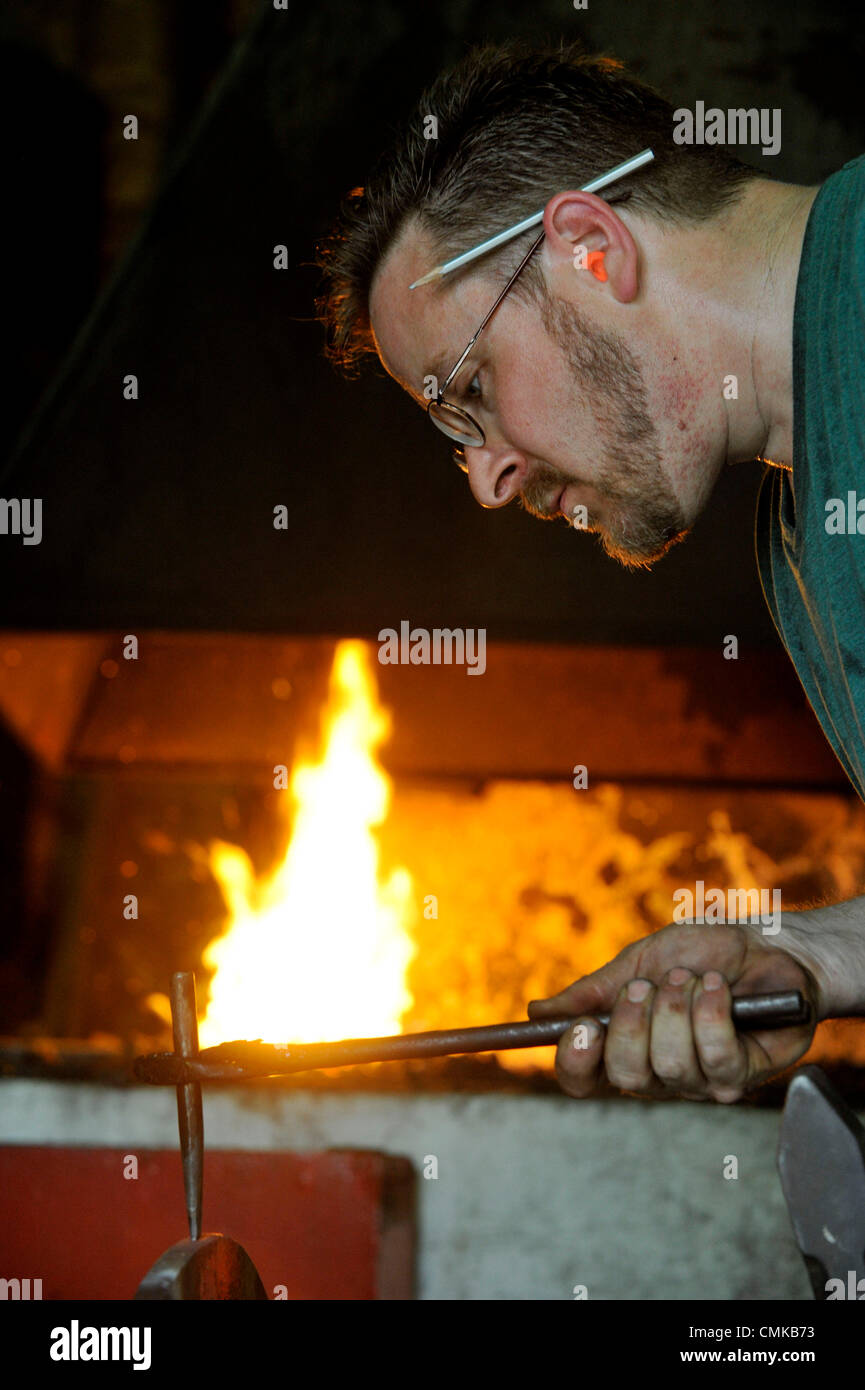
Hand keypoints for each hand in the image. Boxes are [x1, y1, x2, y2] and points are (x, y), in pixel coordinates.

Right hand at [527, 922, 819, 1101]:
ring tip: (692, 979)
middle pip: (624, 1075)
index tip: (580, 1028)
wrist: (766, 944)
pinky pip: (714, 1056)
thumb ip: (594, 991)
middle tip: (648, 985)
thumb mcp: (639, 961)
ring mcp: (698, 1080)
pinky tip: (719, 989)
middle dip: (633, 1023)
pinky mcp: (739, 1076)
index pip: (581, 1078)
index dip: (573, 1061)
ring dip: (678, 1007)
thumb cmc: (703, 952)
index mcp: (623, 1045)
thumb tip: (539, 1012)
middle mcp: (656, 1072)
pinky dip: (712, 1011)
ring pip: (670, 1065)